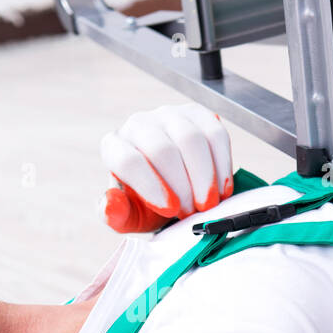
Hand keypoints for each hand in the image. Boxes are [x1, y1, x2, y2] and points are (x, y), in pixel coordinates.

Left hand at [98, 103, 233, 232]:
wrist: (172, 187)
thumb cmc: (148, 202)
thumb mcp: (130, 216)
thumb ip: (116, 215)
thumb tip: (110, 205)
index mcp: (114, 147)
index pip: (128, 160)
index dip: (151, 187)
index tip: (171, 210)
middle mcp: (138, 125)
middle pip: (162, 149)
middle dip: (182, 186)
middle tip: (194, 212)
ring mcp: (169, 115)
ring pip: (191, 138)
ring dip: (204, 177)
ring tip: (208, 203)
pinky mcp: (198, 115)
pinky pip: (215, 133)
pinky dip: (222, 165)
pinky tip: (222, 188)